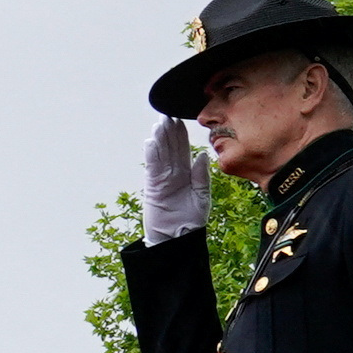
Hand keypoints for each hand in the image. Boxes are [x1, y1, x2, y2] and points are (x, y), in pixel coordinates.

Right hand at [141, 115, 212, 244]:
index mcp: (185, 174)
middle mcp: (172, 174)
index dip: (180, 135)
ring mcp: (161, 179)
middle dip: (168, 132)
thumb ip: (201, 176)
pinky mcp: (153, 187)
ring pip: (160, 155)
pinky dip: (151, 155)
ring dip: (159, 139)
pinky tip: (150, 142)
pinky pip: (152, 168)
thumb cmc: (191, 220)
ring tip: (159, 124)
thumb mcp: (202, 196)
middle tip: (167, 115)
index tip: (179, 120)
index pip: (182, 150)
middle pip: (169, 149)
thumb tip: (202, 155)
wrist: (178, 238)